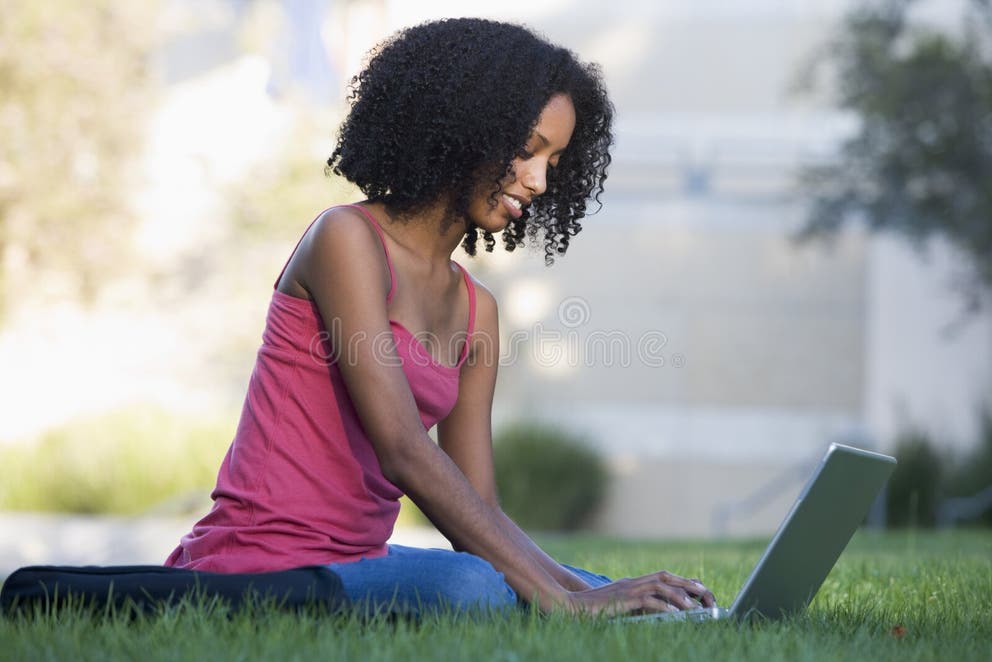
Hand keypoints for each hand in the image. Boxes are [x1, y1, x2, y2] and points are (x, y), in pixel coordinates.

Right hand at [567, 570, 716, 616]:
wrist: (571, 607)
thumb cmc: (592, 610)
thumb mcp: (619, 606)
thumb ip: (636, 605)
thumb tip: (658, 612)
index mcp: (633, 583)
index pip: (663, 576)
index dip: (682, 581)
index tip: (700, 589)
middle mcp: (633, 582)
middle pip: (666, 576)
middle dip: (688, 584)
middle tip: (707, 595)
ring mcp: (628, 588)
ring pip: (660, 586)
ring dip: (680, 596)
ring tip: (695, 608)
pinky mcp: (624, 599)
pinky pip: (649, 600)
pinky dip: (664, 606)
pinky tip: (676, 614)